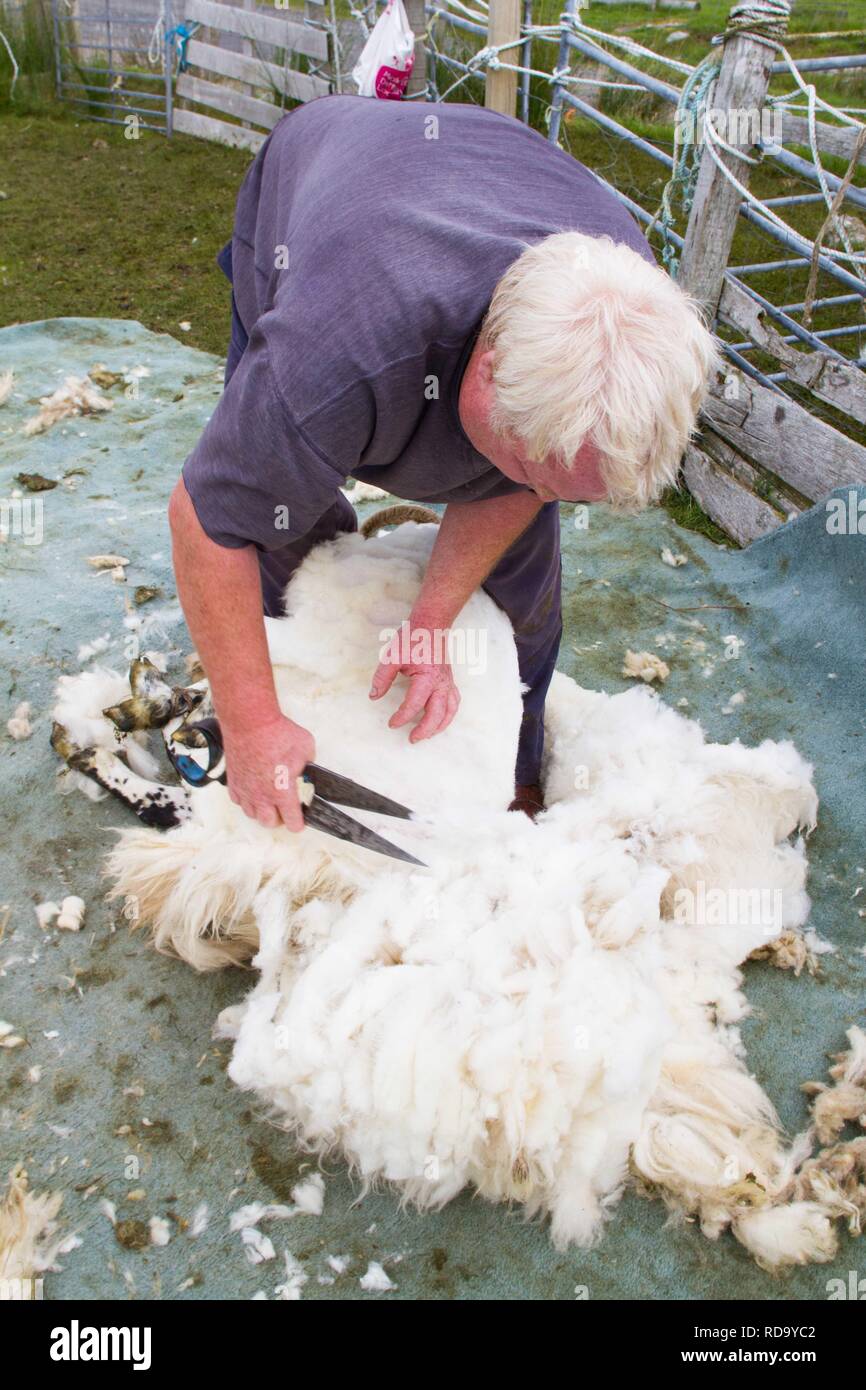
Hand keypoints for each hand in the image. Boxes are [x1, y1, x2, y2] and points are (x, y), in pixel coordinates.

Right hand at [222, 712, 314, 830]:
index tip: (301, 819)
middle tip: (285, 809)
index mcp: (283, 792)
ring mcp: (246, 790)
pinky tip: (253, 791)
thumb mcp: (306, 747)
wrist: (250, 722)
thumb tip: (307, 767)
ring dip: (262, 811)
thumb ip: (309, 763)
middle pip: (269, 823)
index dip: (299, 823)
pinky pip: (239, 801)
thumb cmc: (277, 733)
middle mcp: (262, 796)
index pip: (292, 822)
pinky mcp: (233, 781)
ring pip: (252, 814)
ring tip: (269, 801)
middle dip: (279, 819)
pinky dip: (246, 800)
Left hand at [369, 623, 459, 741]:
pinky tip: (440, 719)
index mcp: (427, 677)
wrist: (431, 625)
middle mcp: (441, 683)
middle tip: (411, 739)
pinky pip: (454, 702)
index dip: (402, 717)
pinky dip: (449, 714)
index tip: (392, 723)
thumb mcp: (392, 657)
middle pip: (437, 714)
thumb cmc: (412, 639)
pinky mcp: (449, 681)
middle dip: (424, 729)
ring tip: (427, 735)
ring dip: (439, 726)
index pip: (414, 704)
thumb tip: (374, 696)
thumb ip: (382, 678)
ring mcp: (447, 682)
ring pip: (449, 711)